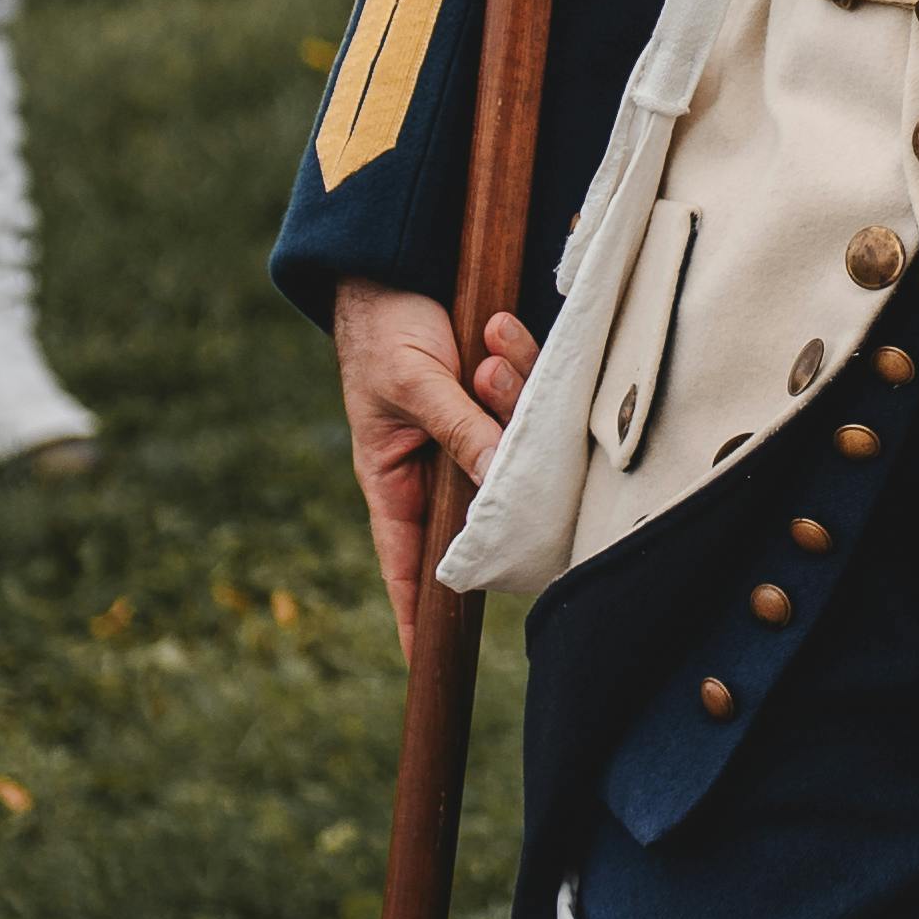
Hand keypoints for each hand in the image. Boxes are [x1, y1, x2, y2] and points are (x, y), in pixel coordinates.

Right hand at [332, 279, 538, 653]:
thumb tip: (504, 482)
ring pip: (519, 446)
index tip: (427, 660)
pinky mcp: (506, 398)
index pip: (409, 561)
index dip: (418, 609)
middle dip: (502, 454)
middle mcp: (441, 466)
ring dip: (511, 394)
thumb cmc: (384, 329)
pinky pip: (534, 401)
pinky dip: (524, 366)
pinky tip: (501, 329)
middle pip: (490, 497)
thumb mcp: (415, 384)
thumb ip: (462, 431)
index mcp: (397, 480)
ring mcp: (477, 432)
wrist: (398, 258)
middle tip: (487, 384)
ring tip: (487, 346)